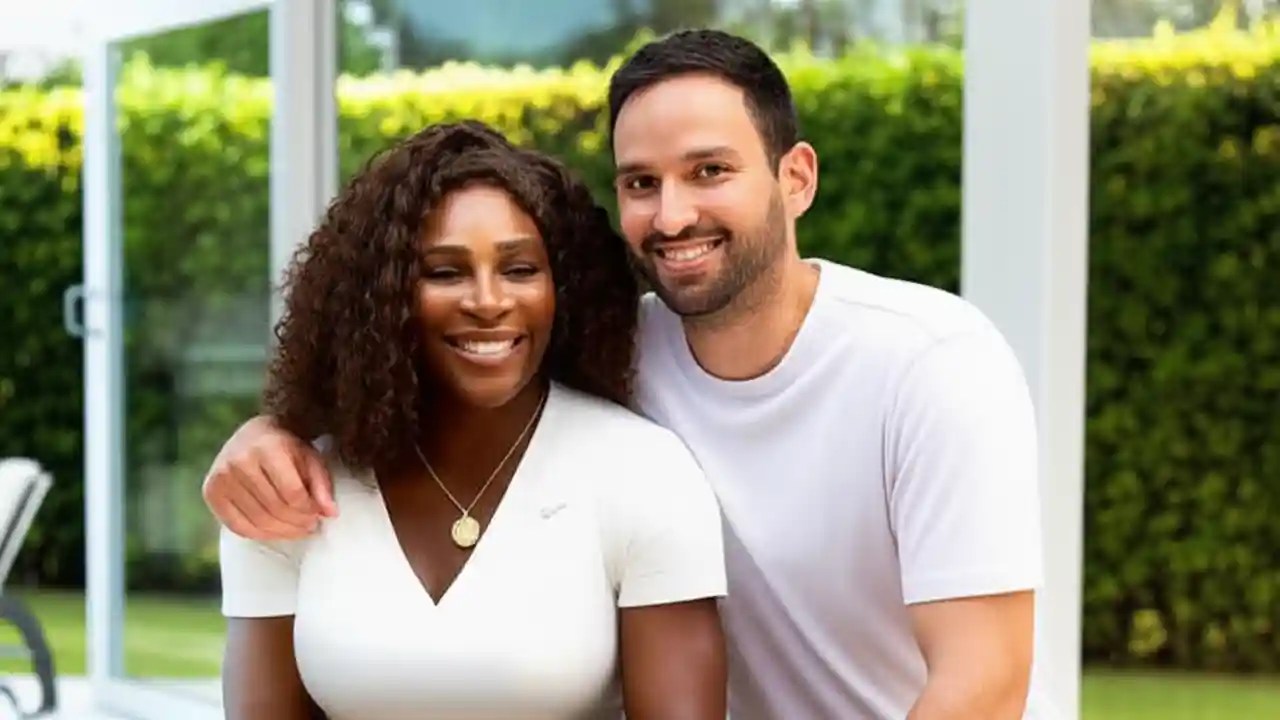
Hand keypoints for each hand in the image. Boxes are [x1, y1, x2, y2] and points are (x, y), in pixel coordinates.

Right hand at [202, 416, 336, 539]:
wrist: (251, 436)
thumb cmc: (286, 448)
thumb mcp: (309, 458)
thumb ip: (321, 484)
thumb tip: (331, 513)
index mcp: (267, 448)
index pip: (292, 493)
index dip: (309, 509)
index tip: (318, 514)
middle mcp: (239, 461)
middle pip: (275, 508)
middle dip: (298, 523)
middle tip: (311, 526)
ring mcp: (221, 477)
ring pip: (258, 520)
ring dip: (283, 532)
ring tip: (298, 530)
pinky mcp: (211, 492)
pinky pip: (238, 526)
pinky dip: (260, 534)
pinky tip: (276, 531)